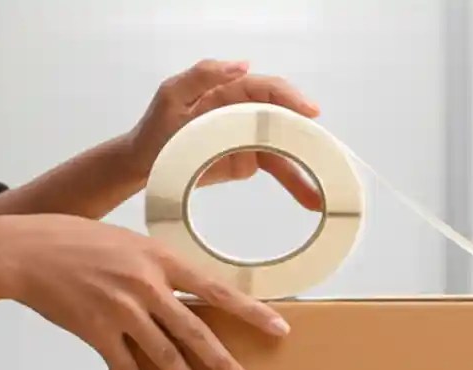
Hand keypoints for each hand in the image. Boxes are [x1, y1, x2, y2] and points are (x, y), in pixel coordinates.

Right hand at [0, 214, 289, 369]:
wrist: (26, 250)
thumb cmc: (78, 241)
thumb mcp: (130, 243)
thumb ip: (161, 267)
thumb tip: (189, 291)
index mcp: (161, 259)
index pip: (217, 290)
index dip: (251, 311)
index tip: (279, 329)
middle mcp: (147, 286)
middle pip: (196, 332)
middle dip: (224, 364)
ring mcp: (122, 311)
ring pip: (166, 357)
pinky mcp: (97, 331)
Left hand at [125, 59, 323, 209]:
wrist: (145, 166)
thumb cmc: (156, 126)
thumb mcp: (173, 94)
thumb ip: (202, 74)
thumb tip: (244, 65)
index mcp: (232, 91)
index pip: (269, 90)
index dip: (292, 98)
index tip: (311, 113)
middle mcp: (246, 112)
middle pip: (286, 120)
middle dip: (309, 137)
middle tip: (327, 153)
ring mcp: (250, 138)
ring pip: (287, 149)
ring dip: (307, 170)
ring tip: (322, 194)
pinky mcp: (249, 162)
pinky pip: (278, 169)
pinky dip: (296, 184)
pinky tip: (311, 201)